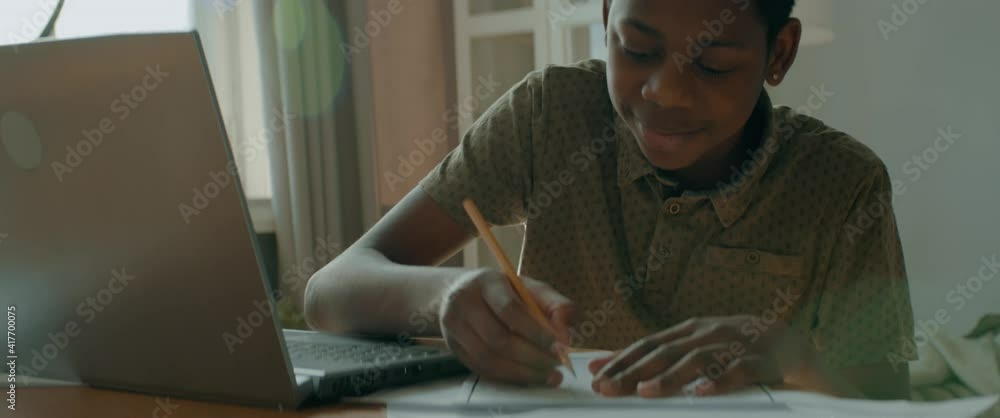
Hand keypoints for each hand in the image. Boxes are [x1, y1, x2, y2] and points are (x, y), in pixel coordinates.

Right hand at [439, 268, 577, 386]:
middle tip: (556, 365)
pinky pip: (482, 370)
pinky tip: (528, 377)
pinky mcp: (453, 348)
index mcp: (487, 282)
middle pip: (499, 339)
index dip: (536, 332)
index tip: (558, 346)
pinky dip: (508, 377)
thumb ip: (555, 305)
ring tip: (547, 374)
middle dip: (533, 357)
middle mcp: (464, 303)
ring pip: (488, 359)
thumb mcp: (530, 288)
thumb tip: (566, 334)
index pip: (510, 310)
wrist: (459, 292)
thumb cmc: (503, 291)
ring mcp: (454, 327)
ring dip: (522, 372)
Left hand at [589, 316, 808, 397]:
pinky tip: (702, 393)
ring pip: (696, 361)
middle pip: (664, 353)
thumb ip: (654, 355)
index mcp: (687, 331)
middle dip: (633, 371)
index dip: (621, 359)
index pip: (647, 345)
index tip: (595, 375)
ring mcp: (731, 346)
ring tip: (646, 392)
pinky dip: (718, 381)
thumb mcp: (692, 345)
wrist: (786, 342)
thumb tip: (605, 363)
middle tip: (608, 387)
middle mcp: (705, 334)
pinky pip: (736, 371)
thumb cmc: (728, 347)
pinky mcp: (757, 362)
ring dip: (669, 377)